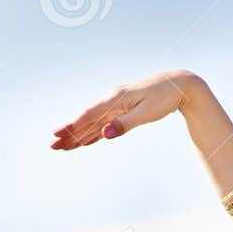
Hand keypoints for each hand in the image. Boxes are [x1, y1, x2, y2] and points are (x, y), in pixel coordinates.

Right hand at [50, 69, 196, 148]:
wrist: (179, 85)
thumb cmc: (165, 98)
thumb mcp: (146, 113)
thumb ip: (124, 124)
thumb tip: (104, 134)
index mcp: (116, 100)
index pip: (89, 115)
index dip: (73, 127)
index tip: (58, 136)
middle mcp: (113, 101)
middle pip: (87, 120)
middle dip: (70, 134)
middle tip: (53, 146)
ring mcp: (118, 105)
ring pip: (94, 122)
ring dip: (79, 134)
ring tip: (65, 146)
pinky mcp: (124, 109)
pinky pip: (105, 123)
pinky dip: (94, 132)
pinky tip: (87, 140)